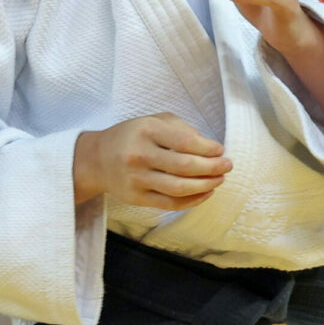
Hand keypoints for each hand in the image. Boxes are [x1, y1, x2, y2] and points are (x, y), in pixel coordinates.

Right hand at [73, 113, 230, 208]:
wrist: (96, 159)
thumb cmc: (131, 137)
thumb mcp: (152, 121)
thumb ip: (180, 128)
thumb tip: (209, 147)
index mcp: (145, 131)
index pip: (185, 142)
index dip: (208, 148)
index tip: (220, 150)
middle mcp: (139, 155)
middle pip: (185, 167)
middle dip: (212, 168)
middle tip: (227, 166)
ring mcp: (137, 179)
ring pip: (180, 188)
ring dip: (206, 185)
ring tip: (219, 180)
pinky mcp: (137, 198)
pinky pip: (171, 203)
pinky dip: (193, 200)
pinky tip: (205, 193)